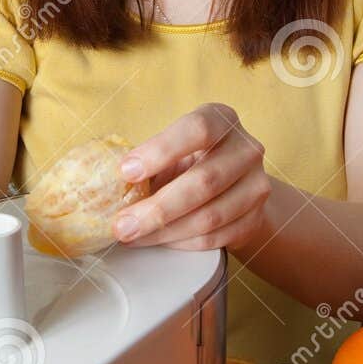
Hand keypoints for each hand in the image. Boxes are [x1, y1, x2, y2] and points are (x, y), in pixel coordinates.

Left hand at [112, 102, 271, 252]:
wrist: (235, 186)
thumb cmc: (191, 161)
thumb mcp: (173, 149)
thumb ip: (147, 161)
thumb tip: (107, 184)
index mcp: (221, 120)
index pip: (197, 129)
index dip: (160, 151)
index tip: (126, 172)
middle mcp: (245, 149)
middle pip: (204, 182)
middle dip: (157, 208)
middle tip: (122, 225)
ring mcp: (256, 186)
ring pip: (209, 217)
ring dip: (164, 232)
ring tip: (133, 236)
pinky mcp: (255, 219)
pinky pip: (215, 238)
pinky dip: (181, 243)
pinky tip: (158, 240)